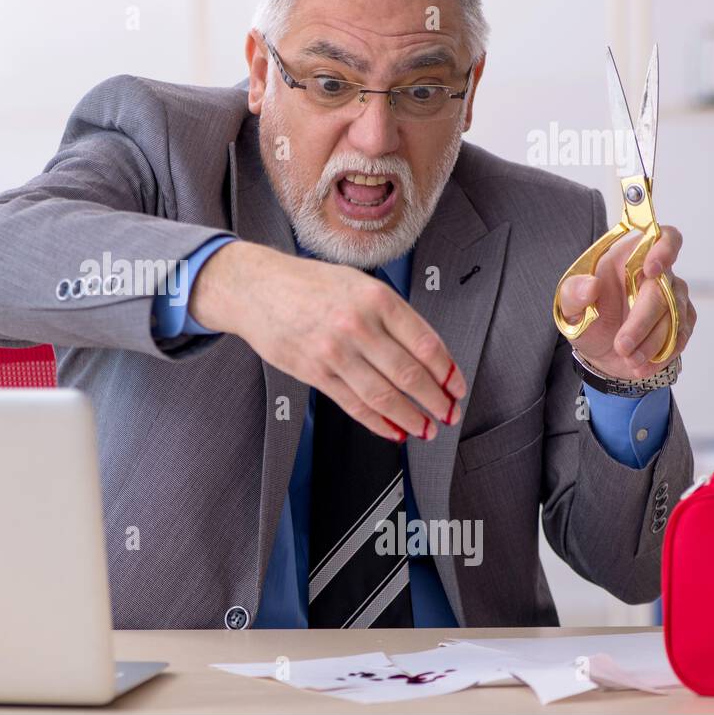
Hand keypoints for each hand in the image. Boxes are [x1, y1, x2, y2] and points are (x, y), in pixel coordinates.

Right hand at [188, 241, 466, 441]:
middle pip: (409, 374)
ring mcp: (335, 351)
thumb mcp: (357, 284)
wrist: (256, 288)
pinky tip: (392, 430)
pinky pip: (353, 404)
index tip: (457, 387)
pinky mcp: (314, 372)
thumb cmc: (308, 284)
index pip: (426, 343)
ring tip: (425, 428)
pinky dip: (377, 422)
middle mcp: (358, 325)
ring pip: (384, 395)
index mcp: (376, 298)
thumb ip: (391, 315)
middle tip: (449, 414)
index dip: (448, 372)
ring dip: (411, 417)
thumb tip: (426, 354)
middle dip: (436, 401)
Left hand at [556, 224, 695, 379]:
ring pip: (675, 316)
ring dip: (651, 343)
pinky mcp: (682, 321)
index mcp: (629, 257)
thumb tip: (590, 285)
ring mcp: (674, 297)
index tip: (651, 268)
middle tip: (622, 346)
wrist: (598, 351)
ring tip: (629, 360)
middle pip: (663, 290)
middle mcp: (657, 273)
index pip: (662, 237)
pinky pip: (681, 335)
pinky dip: (663, 353)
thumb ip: (573, 293)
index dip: (664, 248)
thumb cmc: (585, 316)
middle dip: (642, 322)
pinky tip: (643, 364)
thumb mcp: (568, 306)